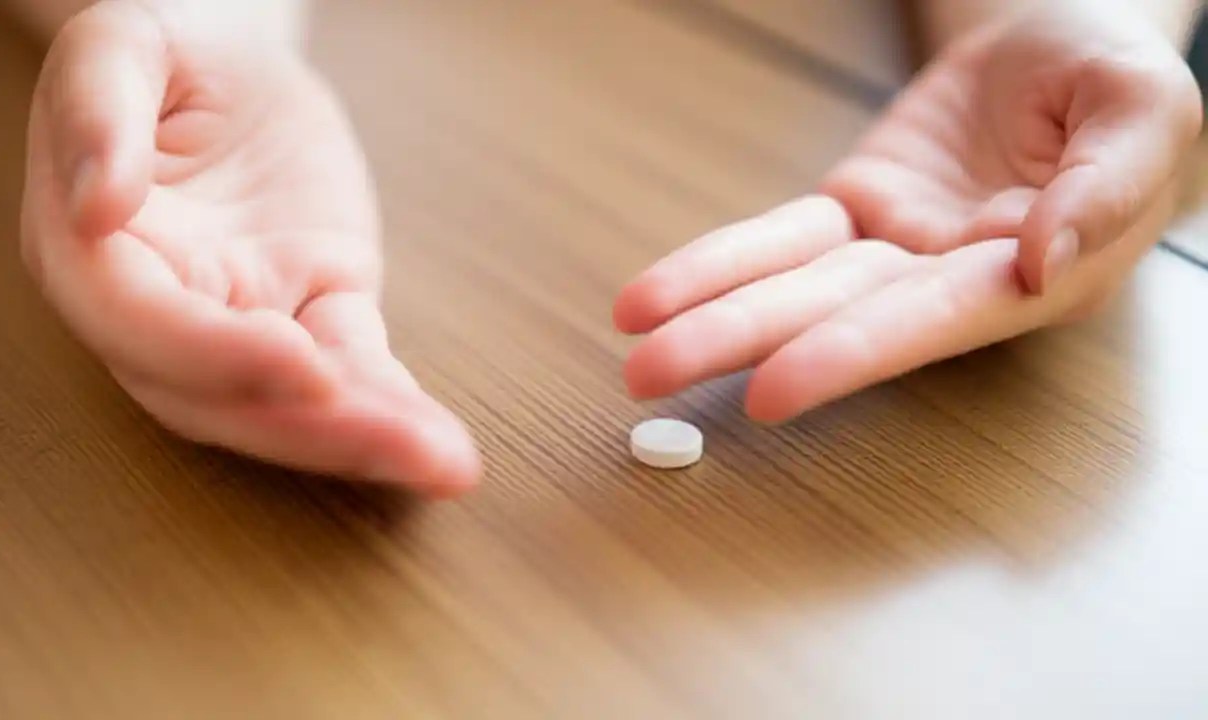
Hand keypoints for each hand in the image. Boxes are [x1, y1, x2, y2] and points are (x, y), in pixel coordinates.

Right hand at [22, 1, 480, 495]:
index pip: (137, 320)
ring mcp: (244, 319)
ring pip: (290, 404)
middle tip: (407, 448)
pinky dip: (394, 405)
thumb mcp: (118, 46)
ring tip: (443, 462)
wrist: (226, 74)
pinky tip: (438, 443)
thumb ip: (96, 110)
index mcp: (91, 249)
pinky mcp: (316, 311)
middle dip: (310, 431)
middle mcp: (161, 308)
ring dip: (365, 439)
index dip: (212, 352)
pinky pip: (351, 368)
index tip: (296, 363)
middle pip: (218, 396)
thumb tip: (95, 203)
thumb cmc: (162, 60)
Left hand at [614, 1, 1200, 422]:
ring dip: (711, 315)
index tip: (774, 387)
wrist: (1061, 38)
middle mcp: (951, 278)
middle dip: (743, 342)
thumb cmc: (1111, 79)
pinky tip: (656, 295)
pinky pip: (779, 238)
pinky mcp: (853, 210)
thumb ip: (1107, 185)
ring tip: (636, 351)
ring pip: (793, 284)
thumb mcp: (1144, 111)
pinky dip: (719, 263)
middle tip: (653, 375)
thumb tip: (1041, 256)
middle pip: (836, 314)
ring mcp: (895, 248)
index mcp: (1035, 275)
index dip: (854, 353)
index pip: (932, 320)